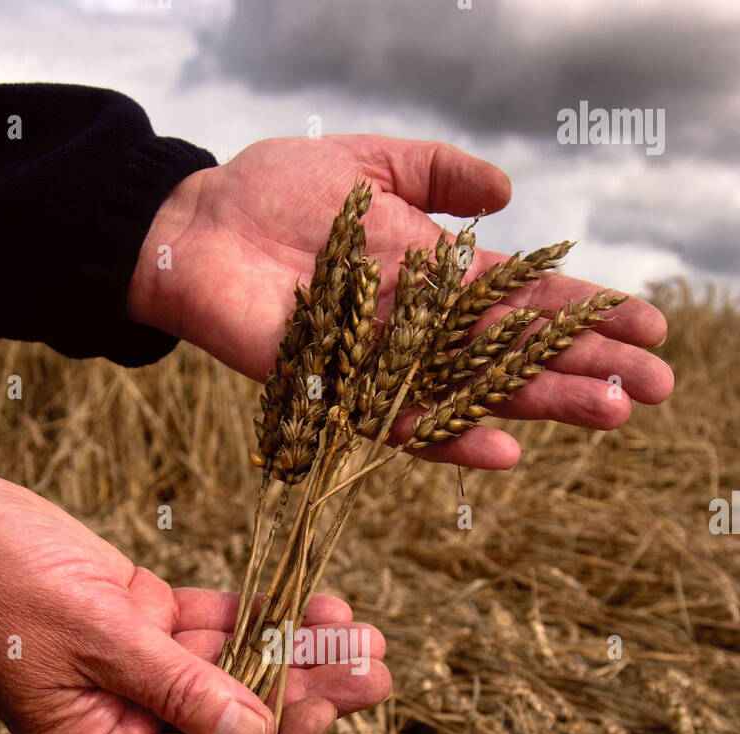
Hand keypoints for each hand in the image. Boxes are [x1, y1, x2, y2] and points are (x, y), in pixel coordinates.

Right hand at [0, 450, 388, 733]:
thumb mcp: (93, 638)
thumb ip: (177, 688)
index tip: (319, 707)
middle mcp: (126, 720)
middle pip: (234, 724)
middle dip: (307, 695)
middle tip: (377, 671)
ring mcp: (140, 670)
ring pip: (236, 671)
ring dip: (298, 651)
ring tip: (364, 633)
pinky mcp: (146, 621)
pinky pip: (217, 626)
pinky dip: (262, 615)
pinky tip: (312, 603)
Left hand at [129, 135, 672, 469]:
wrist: (197, 228)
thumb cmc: (275, 192)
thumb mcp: (371, 162)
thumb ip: (436, 173)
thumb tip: (508, 190)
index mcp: (439, 275)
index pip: (529, 297)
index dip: (588, 311)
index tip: (649, 325)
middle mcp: (424, 328)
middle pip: (521, 352)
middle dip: (591, 367)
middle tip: (657, 386)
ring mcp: (388, 365)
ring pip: (481, 391)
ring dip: (546, 403)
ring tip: (612, 411)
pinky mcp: (342, 395)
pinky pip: (403, 428)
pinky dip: (451, 441)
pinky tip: (506, 449)